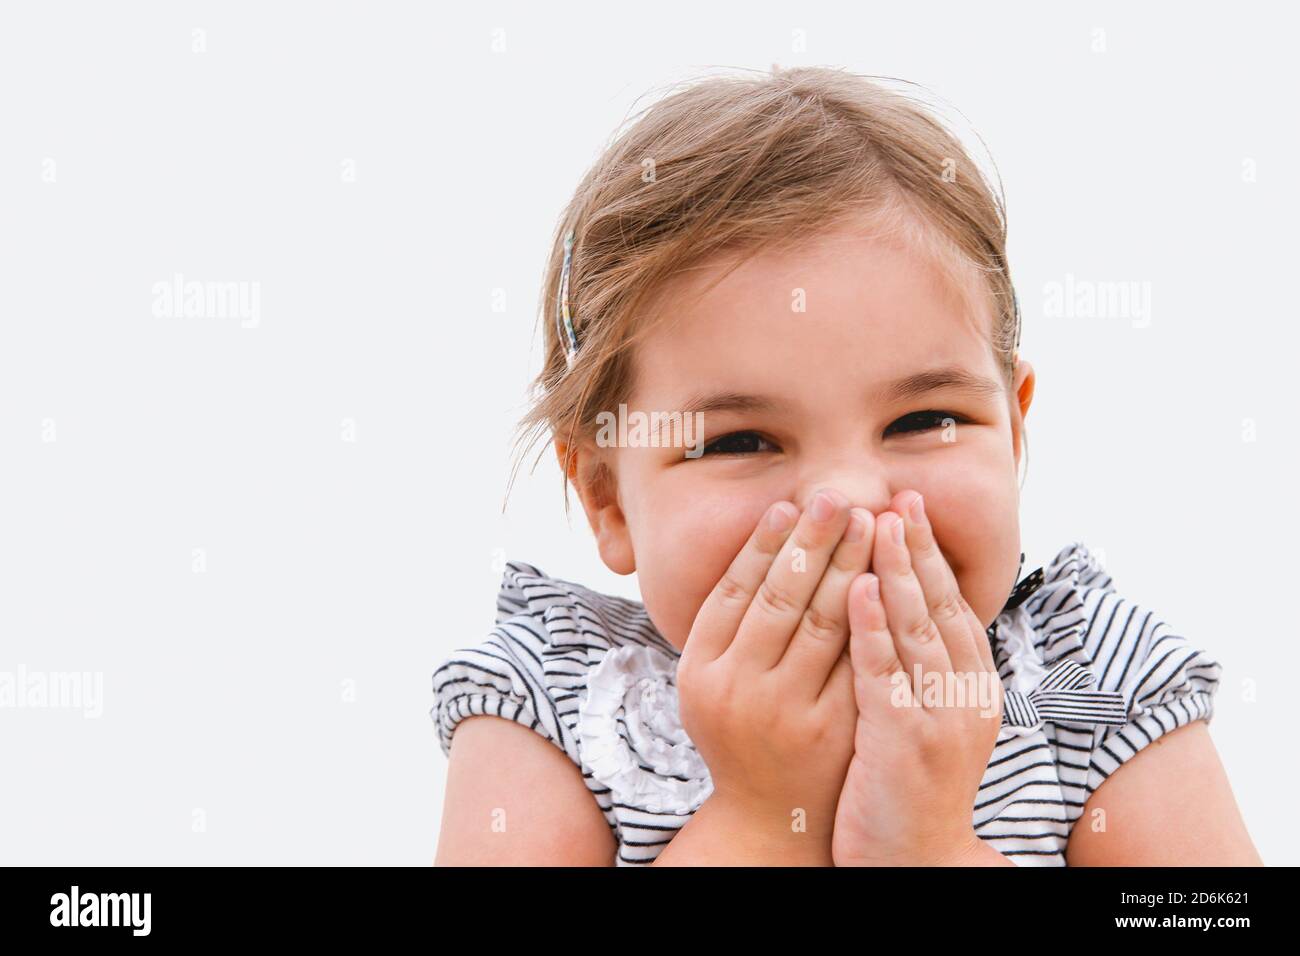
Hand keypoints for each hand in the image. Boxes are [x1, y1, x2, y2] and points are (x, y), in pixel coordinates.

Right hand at [676, 489, 874, 851]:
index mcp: (701, 669)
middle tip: (837, 497)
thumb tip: (767, 536)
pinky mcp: (833, 728)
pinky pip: (854, 658)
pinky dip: (871, 614)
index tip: (788, 506)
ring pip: (820, 621)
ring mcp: (787, 711)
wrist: (771, 817)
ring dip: (847, 565)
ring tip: (868, 523)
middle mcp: (737, 688)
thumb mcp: (712, 678)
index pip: (733, 590)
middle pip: (779, 597)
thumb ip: (729, 621)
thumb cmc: (742, 730)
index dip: (762, 544)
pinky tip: (886, 578)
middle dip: (812, 541)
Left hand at [832, 490, 1003, 865]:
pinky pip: (886, 671)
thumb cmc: (910, 786)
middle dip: (918, 547)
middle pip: (942, 605)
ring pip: (918, 628)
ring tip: (876, 521)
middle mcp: (967, 696)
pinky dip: (871, 624)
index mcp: (974, 687)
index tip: (909, 507)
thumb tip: (901, 608)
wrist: (916, 861)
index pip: (953, 605)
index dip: (931, 555)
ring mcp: (941, 718)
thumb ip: (923, 668)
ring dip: (896, 570)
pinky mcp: (906, 740)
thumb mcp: (928, 718)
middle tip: (899, 494)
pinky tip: (854, 587)